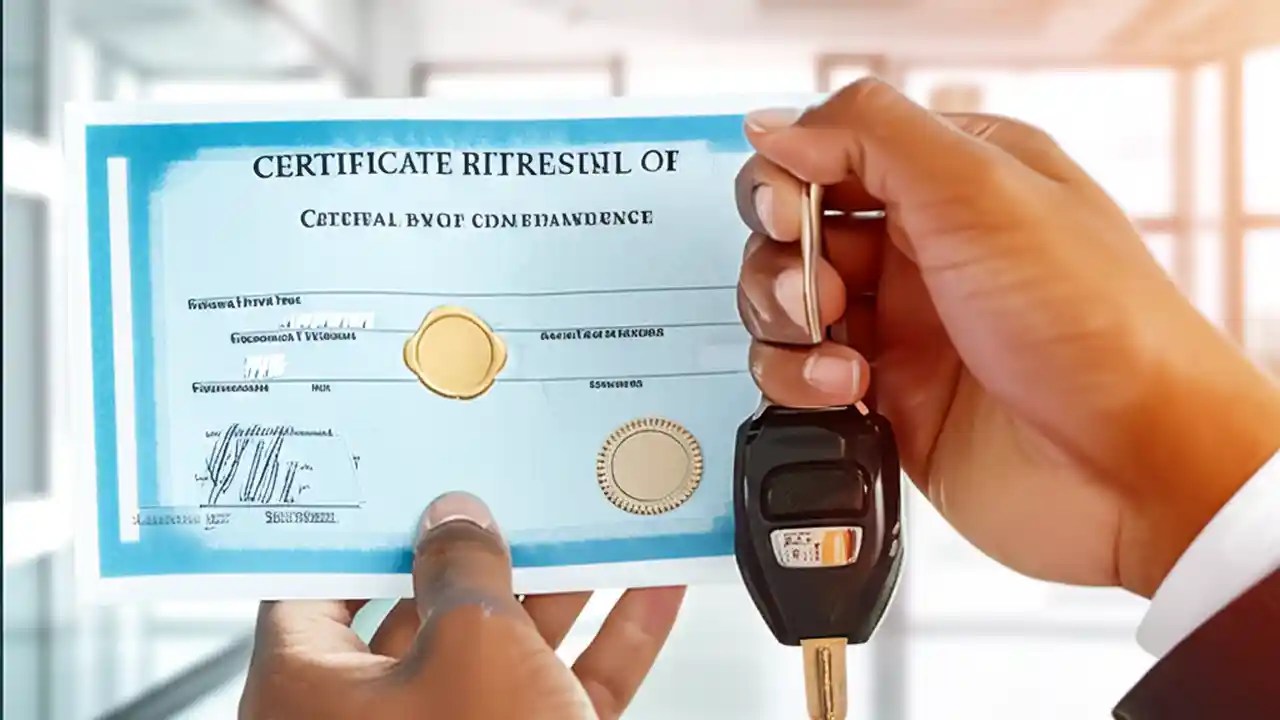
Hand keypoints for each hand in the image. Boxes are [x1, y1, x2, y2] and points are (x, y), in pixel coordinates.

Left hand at [239, 492, 684, 718]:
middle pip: (423, 612)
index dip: (361, 529)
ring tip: (595, 532)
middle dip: (485, 554)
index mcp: (308, 692)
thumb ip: (464, 567)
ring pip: (499, 652)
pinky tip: (645, 597)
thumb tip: (457, 520)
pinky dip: (600, 648)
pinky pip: (552, 693)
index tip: (399, 482)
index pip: (315, 585)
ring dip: (557, 592)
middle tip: (513, 495)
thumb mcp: (473, 647)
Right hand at [736, 79, 1279, 595]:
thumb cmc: (1098, 329)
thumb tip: (774, 126)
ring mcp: (902, 327)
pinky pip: (798, 379)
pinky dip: (802, 385)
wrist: (1134, 471)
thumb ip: (870, 137)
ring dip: (789, 328)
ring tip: (841, 352)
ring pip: (785, 306)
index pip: (830, 150)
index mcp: (954, 178)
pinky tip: (851, 391)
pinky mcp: (885, 399)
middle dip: (784, 261)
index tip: (792, 215)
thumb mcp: (984, 192)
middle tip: (822, 295)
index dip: (790, 179)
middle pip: (793, 230)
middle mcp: (922, 248)